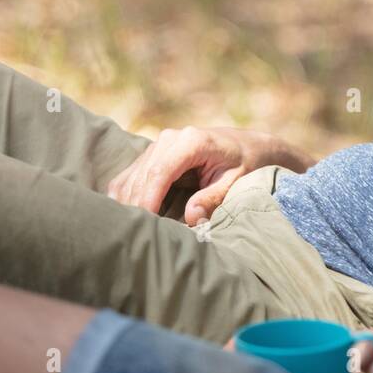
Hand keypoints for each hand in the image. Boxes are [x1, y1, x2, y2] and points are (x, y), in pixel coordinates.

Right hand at [106, 126, 314, 225]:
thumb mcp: (236, 181)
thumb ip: (213, 197)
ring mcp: (158, 145)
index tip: (146, 222)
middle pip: (143, 176)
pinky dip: (126, 197)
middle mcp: (170, 139)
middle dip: (138, 206)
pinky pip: (129, 177)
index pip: (160, 171)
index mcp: (192, 141)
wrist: (246, 146)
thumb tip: (191, 216)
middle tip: (140, 233)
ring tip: (136, 228)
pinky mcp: (151, 155)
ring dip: (130, 204)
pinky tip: (130, 216)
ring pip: (132, 178)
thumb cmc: (245, 163)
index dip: (149, 198)